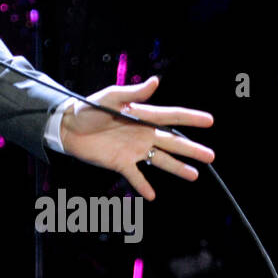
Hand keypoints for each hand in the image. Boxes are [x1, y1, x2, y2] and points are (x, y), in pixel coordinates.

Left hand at [57, 76, 213, 201]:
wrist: (66, 126)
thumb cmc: (87, 108)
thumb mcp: (109, 97)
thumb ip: (133, 93)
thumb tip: (156, 81)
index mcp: (141, 115)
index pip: (170, 117)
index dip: (190, 118)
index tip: (210, 120)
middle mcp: (142, 133)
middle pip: (171, 142)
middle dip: (191, 149)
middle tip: (211, 156)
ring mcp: (132, 149)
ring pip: (160, 160)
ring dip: (177, 168)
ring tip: (194, 175)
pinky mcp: (120, 162)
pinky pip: (135, 176)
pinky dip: (143, 186)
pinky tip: (152, 196)